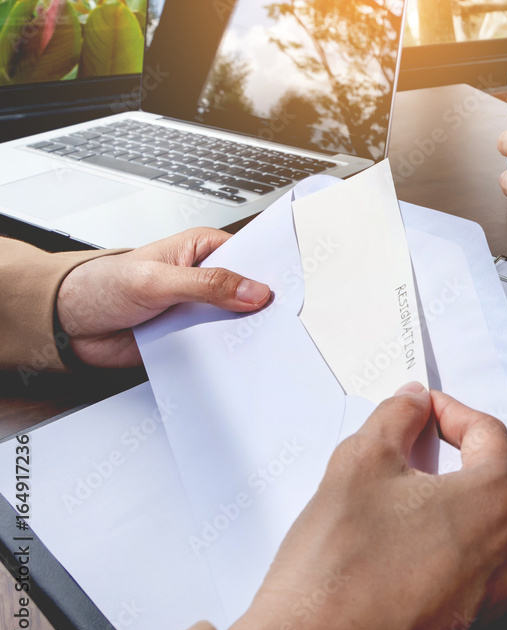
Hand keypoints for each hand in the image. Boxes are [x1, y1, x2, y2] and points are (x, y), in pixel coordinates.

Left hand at [56, 228, 270, 367]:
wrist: (70, 326)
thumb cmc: (101, 286)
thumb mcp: (156, 280)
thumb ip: (206, 285)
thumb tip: (252, 291)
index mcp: (202, 249)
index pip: (250, 255)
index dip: (271, 269)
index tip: (291, 285)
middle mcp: (206, 278)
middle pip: (249, 292)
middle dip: (262, 306)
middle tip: (282, 317)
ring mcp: (201, 309)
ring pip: (238, 322)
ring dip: (246, 333)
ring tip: (265, 340)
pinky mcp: (194, 338)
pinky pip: (220, 347)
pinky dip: (228, 354)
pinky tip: (239, 357)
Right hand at [223, 383, 506, 629]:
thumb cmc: (340, 565)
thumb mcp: (362, 458)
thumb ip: (398, 415)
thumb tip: (413, 403)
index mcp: (499, 501)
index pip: (489, 434)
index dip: (450, 411)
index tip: (423, 411)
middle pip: (495, 477)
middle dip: (455, 454)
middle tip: (412, 444)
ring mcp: (498, 590)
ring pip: (488, 522)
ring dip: (455, 498)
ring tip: (407, 493)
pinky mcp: (474, 618)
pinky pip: (477, 561)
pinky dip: (451, 539)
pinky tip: (407, 537)